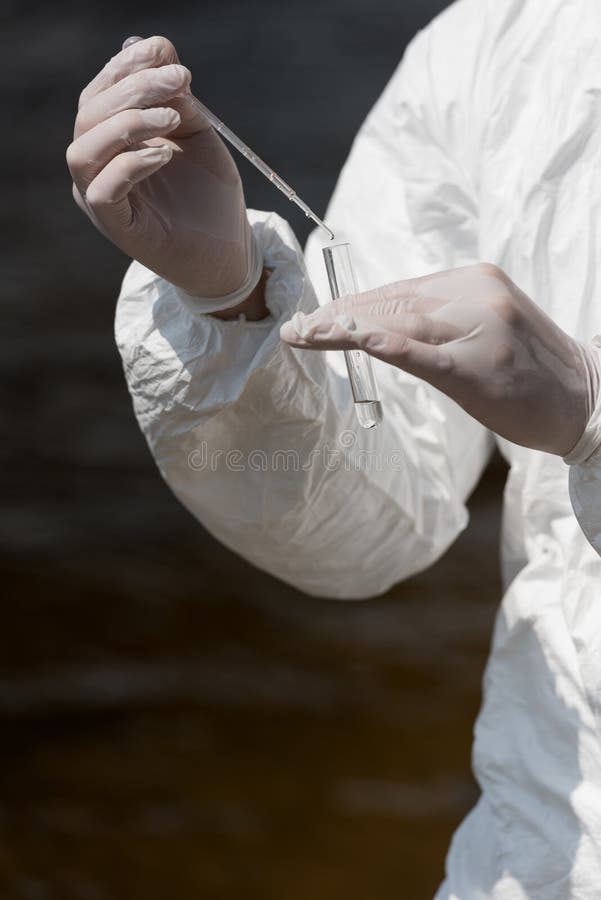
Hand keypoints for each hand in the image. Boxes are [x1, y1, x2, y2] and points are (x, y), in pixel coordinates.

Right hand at [66, 35, 252, 300]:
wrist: (230, 251)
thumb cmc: (210, 196)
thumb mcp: (197, 136)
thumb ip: (179, 101)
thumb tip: (162, 55)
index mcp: (111, 142)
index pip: (100, 94)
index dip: (124, 66)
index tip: (162, 51)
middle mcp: (98, 167)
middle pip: (89, 114)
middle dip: (134, 88)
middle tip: (180, 80)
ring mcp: (101, 199)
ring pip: (84, 149)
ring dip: (127, 122)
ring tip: (172, 118)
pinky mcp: (117, 227)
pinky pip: (102, 190)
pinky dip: (131, 164)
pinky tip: (166, 155)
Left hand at [280, 263, 600, 456]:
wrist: (587, 399)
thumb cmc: (529, 370)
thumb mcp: (485, 326)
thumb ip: (439, 317)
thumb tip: (380, 320)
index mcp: (475, 280)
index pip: (398, 290)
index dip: (352, 304)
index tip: (316, 317)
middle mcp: (476, 293)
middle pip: (390, 301)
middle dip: (338, 315)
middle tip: (296, 327)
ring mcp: (479, 327)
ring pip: (396, 321)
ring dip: (342, 328)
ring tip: (303, 334)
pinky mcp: (477, 367)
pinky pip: (421, 352)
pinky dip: (382, 343)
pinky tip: (350, 338)